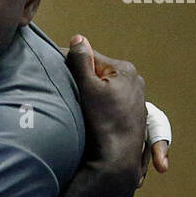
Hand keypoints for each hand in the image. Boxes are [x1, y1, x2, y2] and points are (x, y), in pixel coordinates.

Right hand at [63, 35, 159, 196]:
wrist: (117, 158)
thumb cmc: (103, 122)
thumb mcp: (87, 87)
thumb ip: (81, 61)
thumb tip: (78, 38)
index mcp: (125, 70)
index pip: (91, 59)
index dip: (72, 67)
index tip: (59, 77)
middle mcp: (135, 81)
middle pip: (99, 75)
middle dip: (84, 83)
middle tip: (70, 97)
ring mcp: (136, 100)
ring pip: (105, 91)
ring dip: (92, 97)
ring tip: (81, 111)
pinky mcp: (134, 116)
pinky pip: (111, 105)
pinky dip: (101, 109)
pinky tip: (93, 120)